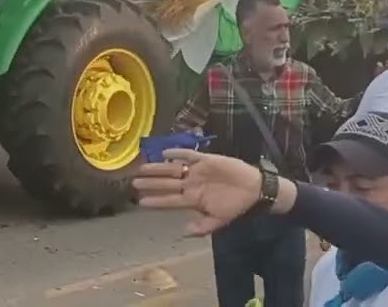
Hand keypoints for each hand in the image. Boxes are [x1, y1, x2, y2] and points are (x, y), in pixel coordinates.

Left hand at [133, 149, 262, 235]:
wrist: (254, 189)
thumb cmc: (235, 205)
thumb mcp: (219, 220)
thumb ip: (202, 226)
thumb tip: (183, 234)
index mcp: (192, 199)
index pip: (170, 201)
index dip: (155, 201)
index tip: (139, 203)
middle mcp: (191, 184)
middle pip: (166, 183)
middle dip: (150, 183)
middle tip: (133, 183)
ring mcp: (196, 171)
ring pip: (173, 169)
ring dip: (158, 169)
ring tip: (142, 168)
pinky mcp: (206, 160)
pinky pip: (189, 155)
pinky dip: (177, 153)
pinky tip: (165, 153)